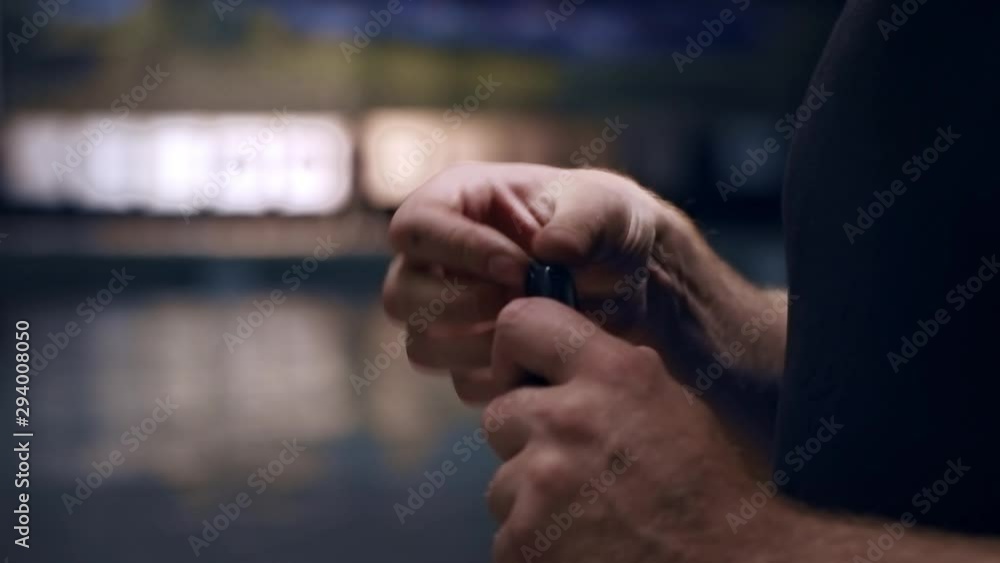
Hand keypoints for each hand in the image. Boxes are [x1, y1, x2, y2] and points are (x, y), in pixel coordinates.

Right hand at [382, 162, 699, 401]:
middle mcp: (438, 262)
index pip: (415, 227)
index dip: (457, 250)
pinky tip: (546, 354)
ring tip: (538, 326)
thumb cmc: (611, 226)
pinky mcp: (472, 360)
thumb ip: (582, 221)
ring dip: (480, 346)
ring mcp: (449, 315)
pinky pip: (464, 383)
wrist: (637, 282)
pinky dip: (505, 376)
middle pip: (401, 295)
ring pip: (422, 346)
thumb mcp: (609, 208)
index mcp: (456, 204)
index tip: (518, 266)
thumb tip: (547, 249)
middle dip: (461, 305)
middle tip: (523, 301)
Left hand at [483, 297, 754, 562]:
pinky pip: (507, 535)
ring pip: (503, 483)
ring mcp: (542, 483)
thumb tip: (554, 366)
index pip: (521, 323)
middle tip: (574, 472)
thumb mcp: (670, 406)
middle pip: (501, 414)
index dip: (514, 354)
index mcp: (614, 374)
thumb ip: (608, 379)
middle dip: (527, 442)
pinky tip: (584, 551)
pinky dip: (535, 548)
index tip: (526, 380)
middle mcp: (570, 420)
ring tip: (590, 520)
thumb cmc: (713, 495)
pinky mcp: (525, 542)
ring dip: (532, 501)